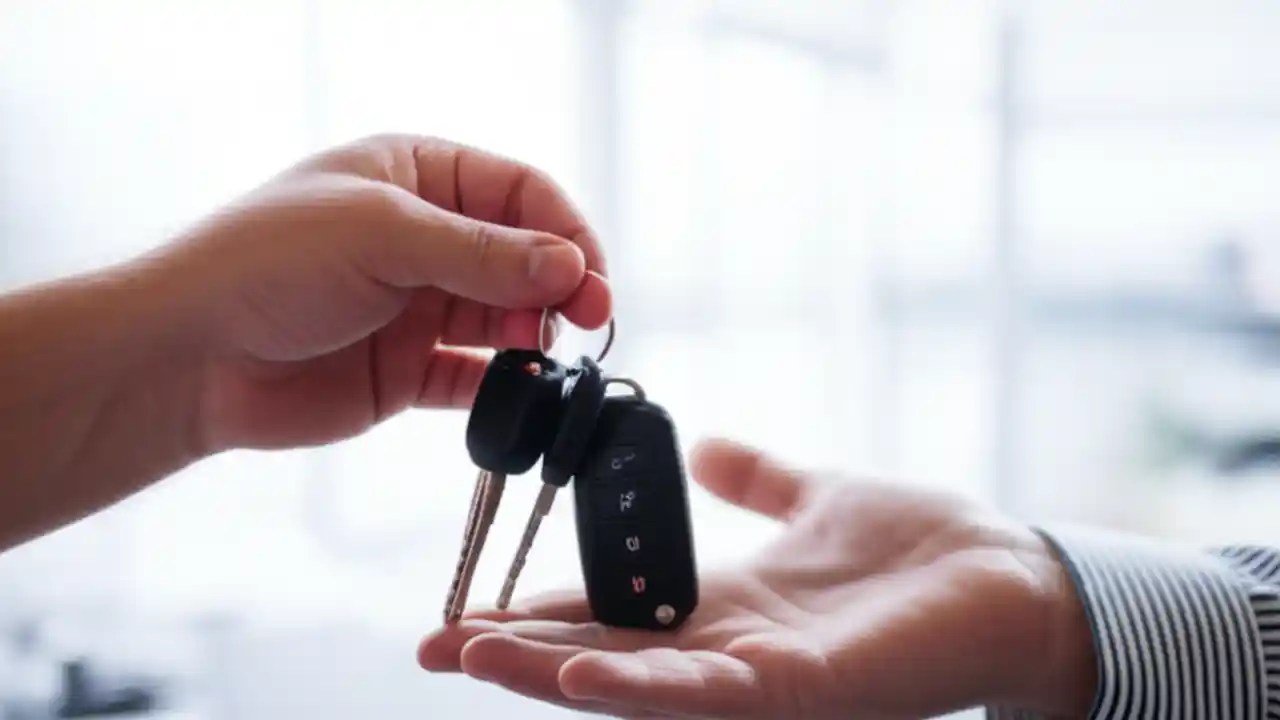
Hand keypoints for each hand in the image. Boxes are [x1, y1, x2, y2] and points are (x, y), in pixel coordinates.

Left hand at [160, 134, 610, 452]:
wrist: (188, 357)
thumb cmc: (267, 263)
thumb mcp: (383, 234)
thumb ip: (484, 253)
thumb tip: (571, 267)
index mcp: (416, 176)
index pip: (518, 191)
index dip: (564, 230)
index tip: (588, 274)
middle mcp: (423, 238)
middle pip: (524, 256)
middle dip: (560, 284)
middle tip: (587, 317)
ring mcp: (417, 306)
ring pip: (507, 317)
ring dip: (536, 334)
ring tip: (544, 350)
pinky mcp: (408, 370)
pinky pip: (476, 377)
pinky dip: (505, 386)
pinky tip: (519, 391)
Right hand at [418, 439, 1096, 718]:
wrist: (1015, 577)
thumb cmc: (924, 546)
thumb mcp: (815, 497)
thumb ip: (757, 479)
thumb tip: (702, 446)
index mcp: (726, 607)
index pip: (612, 612)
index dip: (540, 610)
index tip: (470, 601)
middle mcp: (730, 652)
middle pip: (604, 655)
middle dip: (517, 653)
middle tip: (433, 642)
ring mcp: (763, 679)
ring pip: (636, 682)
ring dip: (550, 673)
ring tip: (472, 656)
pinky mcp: (805, 688)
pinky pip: (708, 693)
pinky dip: (637, 687)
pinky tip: (576, 671)